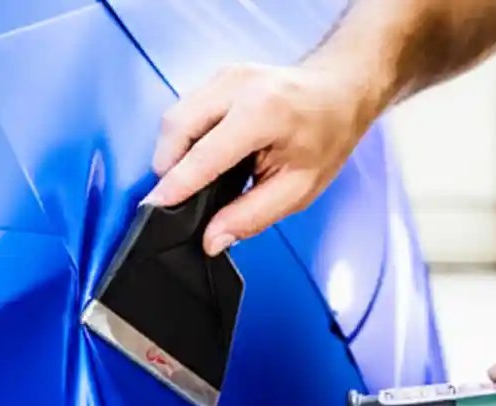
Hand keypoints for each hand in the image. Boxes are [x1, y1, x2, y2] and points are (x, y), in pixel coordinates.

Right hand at [146, 61, 381, 255]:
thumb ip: (252, 216)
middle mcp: (238, 86)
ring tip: (196, 177)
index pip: (204, 155)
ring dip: (174, 151)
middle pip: (176, 127)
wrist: (340, 89)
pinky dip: (185, 137)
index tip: (155, 208)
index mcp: (263, 113)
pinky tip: (205, 154)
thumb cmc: (327, 134)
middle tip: (179, 197)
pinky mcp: (219, 77)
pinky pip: (185, 109)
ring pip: (175, 117)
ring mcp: (226, 76)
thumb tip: (212, 238)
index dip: (176, 186)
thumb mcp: (299, 188)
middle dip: (168, 166)